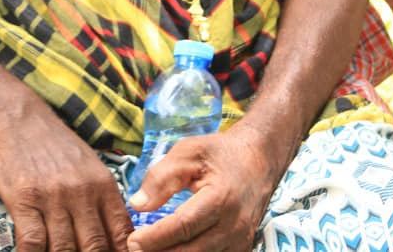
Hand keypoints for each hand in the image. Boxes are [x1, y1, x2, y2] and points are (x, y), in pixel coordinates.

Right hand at [0, 103, 132, 251]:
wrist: (18, 120)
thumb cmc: (56, 145)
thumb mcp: (89, 166)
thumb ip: (102, 198)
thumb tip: (115, 232)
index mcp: (103, 185)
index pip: (121, 230)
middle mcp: (82, 193)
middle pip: (94, 245)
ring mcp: (53, 198)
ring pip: (64, 248)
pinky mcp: (24, 201)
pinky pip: (32, 242)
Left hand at [127, 124, 282, 251]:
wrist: (260, 160)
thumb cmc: (221, 154)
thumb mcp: (190, 152)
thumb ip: (162, 176)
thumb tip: (138, 205)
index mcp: (222, 197)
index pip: (183, 226)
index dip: (155, 237)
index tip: (132, 239)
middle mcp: (234, 225)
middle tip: (134, 248)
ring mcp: (240, 241)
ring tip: (151, 249)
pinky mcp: (241, 249)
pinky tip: (171, 249)